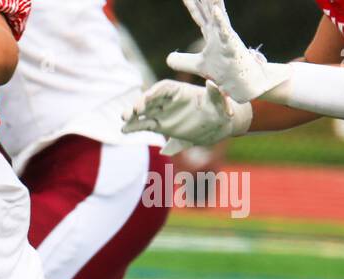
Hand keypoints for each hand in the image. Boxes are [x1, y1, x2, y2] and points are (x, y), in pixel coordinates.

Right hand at [122, 79, 251, 153]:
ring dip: (133, 115)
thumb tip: (212, 83)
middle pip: (150, 99)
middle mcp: (169, 100)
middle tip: (130, 111)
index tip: (146, 98)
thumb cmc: (220, 111)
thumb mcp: (220, 103)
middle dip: (139, 103)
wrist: (217, 126)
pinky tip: (124, 130)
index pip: (164, 88)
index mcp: (181, 90)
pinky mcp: (160, 125)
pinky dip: (134, 127)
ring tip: (123, 120)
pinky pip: (144, 125)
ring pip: (144, 112)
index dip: (154, 92)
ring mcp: (163, 112)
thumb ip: (215, 94)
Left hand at [166, 0, 288, 102]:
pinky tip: (216, 10)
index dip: (192, 4)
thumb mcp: (198, 66)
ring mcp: (227, 38)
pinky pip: (226, 33)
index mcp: (212, 34)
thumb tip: (168, 58)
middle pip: (209, 10)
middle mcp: (220, 32)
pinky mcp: (233, 48)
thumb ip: (183, 61)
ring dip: (213, 2)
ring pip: (218, 16)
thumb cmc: (224, 72)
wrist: (242, 83)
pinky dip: (221, 22)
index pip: (199, 16)